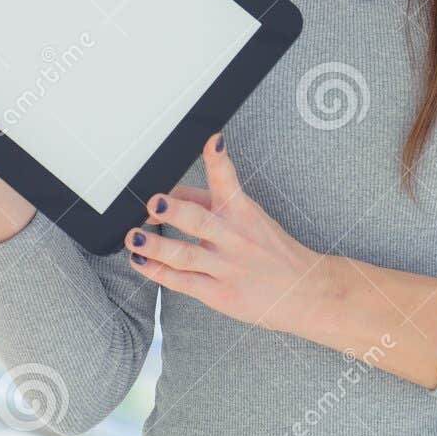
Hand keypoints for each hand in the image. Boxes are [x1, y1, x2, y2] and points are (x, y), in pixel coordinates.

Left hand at [126, 131, 332, 334]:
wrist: (303, 290)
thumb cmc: (272, 250)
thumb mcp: (250, 218)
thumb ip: (210, 204)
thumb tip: (171, 193)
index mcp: (242, 211)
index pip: (228, 180)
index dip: (218, 160)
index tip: (212, 142)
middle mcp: (233, 237)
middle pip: (199, 220)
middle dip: (174, 210)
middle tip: (153, 203)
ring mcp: (225, 266)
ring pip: (184, 254)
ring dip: (155, 245)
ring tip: (133, 236)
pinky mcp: (218, 293)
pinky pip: (181, 282)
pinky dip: (157, 271)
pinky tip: (139, 261)